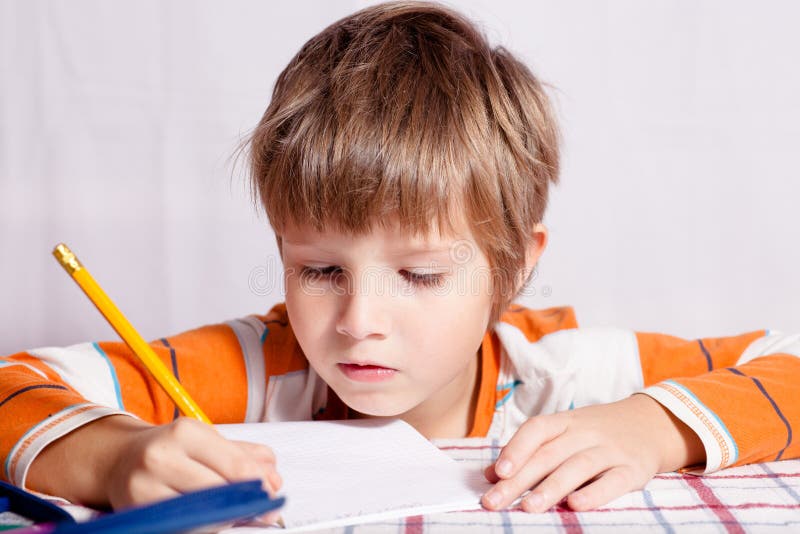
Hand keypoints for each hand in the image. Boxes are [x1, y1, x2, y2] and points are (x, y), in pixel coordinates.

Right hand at [106, 417, 280, 509]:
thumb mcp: (208, 441)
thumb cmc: (171, 450)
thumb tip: (274, 478)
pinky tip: (211, 522)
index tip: (272, 495)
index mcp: (186, 432)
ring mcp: (143, 485)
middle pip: (217, 491)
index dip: (259, 486)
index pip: (234, 466)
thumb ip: (244, 456)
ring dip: (223, 518)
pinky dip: (199, 525)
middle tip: (261, 512)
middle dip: (244, 504)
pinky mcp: (135, 510)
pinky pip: (178, 524)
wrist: (119, 459)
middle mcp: (161, 455)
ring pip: (197, 512)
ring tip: (236, 516)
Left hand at [481, 394, 703, 512]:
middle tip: (495, 502)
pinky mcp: (633, 469)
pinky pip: (614, 482)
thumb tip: (489, 474)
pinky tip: (575, 506)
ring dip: (551, 487)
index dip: (515, 449)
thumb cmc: (596, 433)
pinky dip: (594, 493)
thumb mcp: (564, 433)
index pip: (537, 429)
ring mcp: (611, 450)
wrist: (652, 423)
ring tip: (529, 507)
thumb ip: (530, 451)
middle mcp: (586, 432)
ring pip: (578, 466)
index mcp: (566, 421)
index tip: (496, 473)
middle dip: (519, 480)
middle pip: (549, 454)